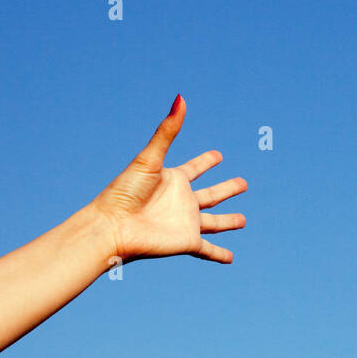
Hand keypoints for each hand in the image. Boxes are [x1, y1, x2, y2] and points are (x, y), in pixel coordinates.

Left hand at [88, 95, 246, 263]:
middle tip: (244, 183)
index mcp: (173, 180)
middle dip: (227, 188)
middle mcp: (181, 201)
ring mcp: (185, 222)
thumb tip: (181, 98)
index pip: (195, 168)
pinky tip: (231, 258)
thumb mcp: (150, 158)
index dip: (207, 161)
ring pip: (214, 221)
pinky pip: (208, 248)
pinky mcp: (186, 241)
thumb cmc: (125, 191)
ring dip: (228, 221)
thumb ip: (168, 130)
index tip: (218, 155)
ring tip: (243, 220)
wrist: (112, 226)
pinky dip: (219, 254)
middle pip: (211, 194)